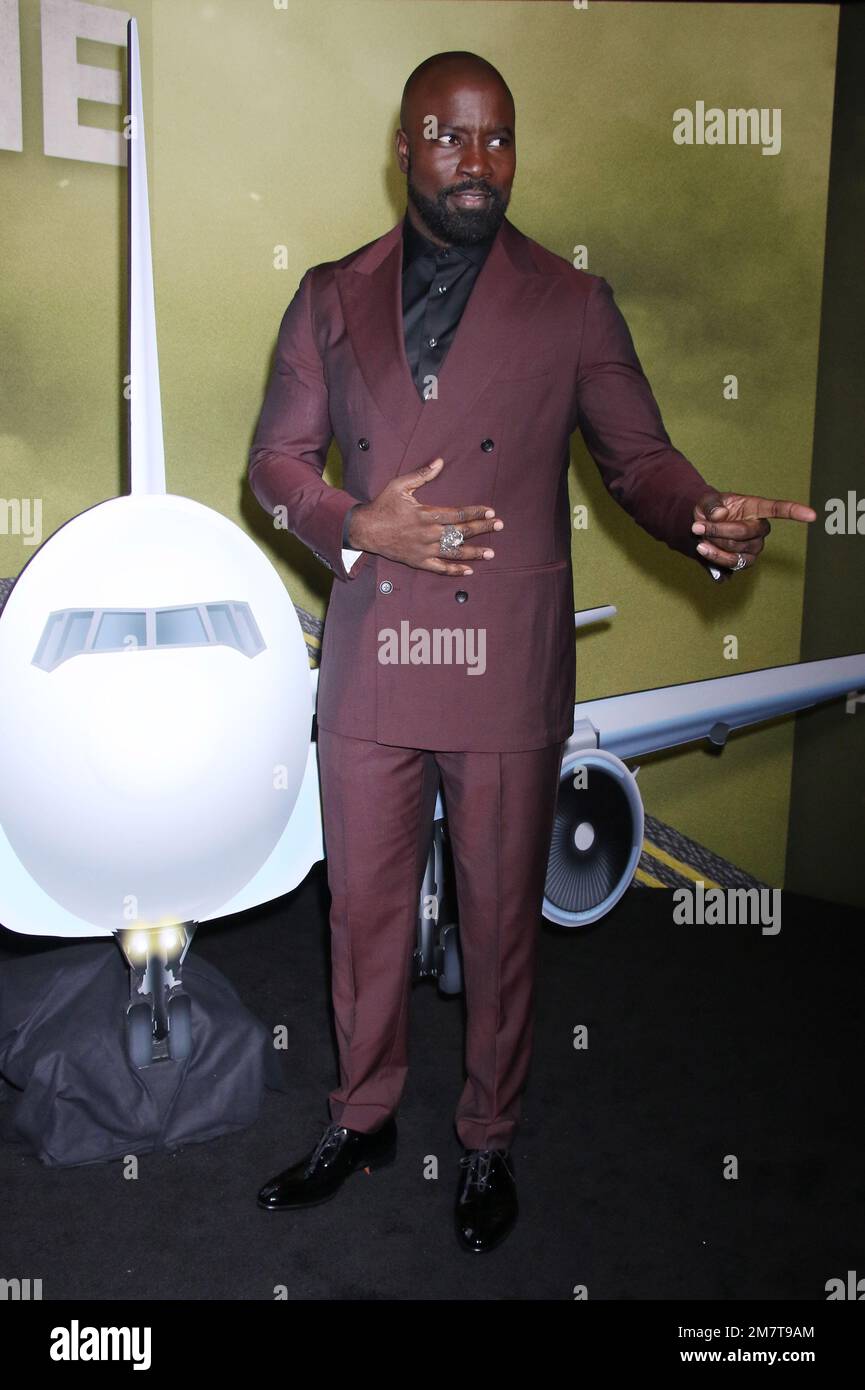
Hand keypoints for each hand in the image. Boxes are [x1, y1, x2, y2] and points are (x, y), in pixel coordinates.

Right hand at [348, 457, 503, 574]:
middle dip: (482, 528)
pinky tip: (468, 570)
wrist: (366, 529)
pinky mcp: (418, 561)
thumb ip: (422, 475)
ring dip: (474, 552)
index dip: (476, 512)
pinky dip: (454, 570)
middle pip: (461, 532)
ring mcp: (424, 549)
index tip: (490, 512)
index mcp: (426, 514)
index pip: (458, 514)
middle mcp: (428, 534)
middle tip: (500, 526)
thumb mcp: (400, 485)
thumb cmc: (383, 505)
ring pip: (454, 551)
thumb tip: (440, 462)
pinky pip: (439, 568)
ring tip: (491, 553)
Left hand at [691, 491, 816, 573]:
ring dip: (714, 546)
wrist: (698, 528)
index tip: (812, 515)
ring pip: (737, 551)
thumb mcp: (705, 501)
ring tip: (698, 538)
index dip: (795, 511)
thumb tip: (720, 515)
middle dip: (718, 530)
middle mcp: (759, 530)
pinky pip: (731, 566)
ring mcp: (754, 549)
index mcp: (756, 508)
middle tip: (696, 526)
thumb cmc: (707, 510)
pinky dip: (714, 559)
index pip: (778, 509)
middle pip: (745, 533)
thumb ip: (711, 505)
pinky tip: (704, 550)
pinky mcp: (744, 564)